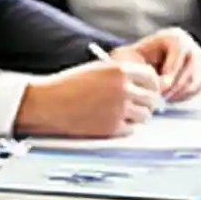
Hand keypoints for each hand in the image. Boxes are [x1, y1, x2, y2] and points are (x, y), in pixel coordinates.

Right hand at [15, 61, 161, 136]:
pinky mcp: (112, 127)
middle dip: (147, 102)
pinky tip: (113, 121)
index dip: (151, 85)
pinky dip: (126, 127)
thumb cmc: (67, 85)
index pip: (152, 78)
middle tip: (138, 105)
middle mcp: (123, 89)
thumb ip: (120, 74)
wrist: (48, 102)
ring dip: (138, 116)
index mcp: (119, 71)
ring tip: (124, 114)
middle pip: (152, 98)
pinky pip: (132, 129)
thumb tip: (142, 84)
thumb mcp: (96, 70)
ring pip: (145, 116)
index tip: (147, 89)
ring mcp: (119, 109)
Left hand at [110, 28, 200, 101]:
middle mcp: (191, 45)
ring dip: (179, 92)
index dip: (172, 69)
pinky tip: (170, 98)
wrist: (138, 67)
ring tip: (162, 99)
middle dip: (175, 86)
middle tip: (161, 98)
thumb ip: (138, 66)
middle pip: (191, 68)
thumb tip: (158, 82)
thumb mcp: (128, 58)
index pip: (180, 50)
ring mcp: (200, 60)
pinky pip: (200, 87)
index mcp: (174, 36)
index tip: (160, 85)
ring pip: (196, 80)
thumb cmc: (131, 61)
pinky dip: (186, 95)